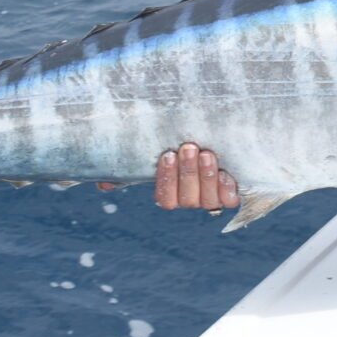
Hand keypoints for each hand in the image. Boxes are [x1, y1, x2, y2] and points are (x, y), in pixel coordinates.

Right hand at [100, 143, 238, 212]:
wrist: (215, 135)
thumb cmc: (179, 142)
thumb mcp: (155, 149)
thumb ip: (130, 165)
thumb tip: (103, 185)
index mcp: (172, 194)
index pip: (165, 198)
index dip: (166, 180)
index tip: (167, 155)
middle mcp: (192, 199)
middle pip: (187, 199)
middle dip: (187, 173)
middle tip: (187, 148)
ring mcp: (213, 198)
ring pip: (207, 200)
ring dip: (206, 176)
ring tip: (206, 153)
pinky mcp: (232, 193)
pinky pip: (230, 201)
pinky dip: (227, 189)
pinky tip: (225, 173)